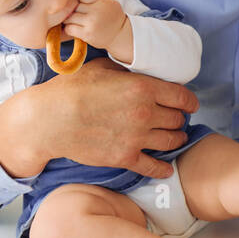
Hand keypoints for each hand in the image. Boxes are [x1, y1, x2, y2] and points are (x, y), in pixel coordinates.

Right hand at [0, 56, 197, 178]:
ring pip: (171, 141)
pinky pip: (153, 167)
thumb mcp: (102, 68)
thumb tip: (139, 74)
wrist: (49, 120)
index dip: (189, 101)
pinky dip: (162, 169)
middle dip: (179, 119)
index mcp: (142, 87)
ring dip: (176, 139)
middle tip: (176, 119)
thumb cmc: (70, 89)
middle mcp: (144, 113)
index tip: (189, 104)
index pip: (181, 96)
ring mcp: (136, 137)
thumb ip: (127, 72)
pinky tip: (166, 169)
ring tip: (174, 138)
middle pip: (177, 119)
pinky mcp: (124, 157)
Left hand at [62, 0, 128, 54]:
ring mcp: (92, 23)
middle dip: (75, 11)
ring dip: (71, 20)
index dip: (81, 0)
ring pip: (70, 18)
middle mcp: (97, 11)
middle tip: (80, 15)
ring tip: (77, 22)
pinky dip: (70, 29)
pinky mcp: (87, 34)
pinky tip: (76, 29)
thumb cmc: (111, 16)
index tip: (85, 5)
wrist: (121, 35)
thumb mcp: (108, 2)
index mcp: (102, 1)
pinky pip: (69, 29)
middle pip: (75, 7)